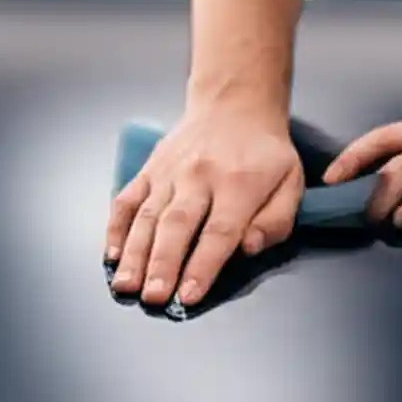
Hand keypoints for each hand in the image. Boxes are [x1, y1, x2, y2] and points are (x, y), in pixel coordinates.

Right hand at [105, 108, 302, 305]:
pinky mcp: (149, 169)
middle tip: (153, 298)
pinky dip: (116, 228)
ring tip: (126, 285)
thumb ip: (275, 221)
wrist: (234, 104)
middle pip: (177, 226)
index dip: (202, 267)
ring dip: (135, 254)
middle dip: (163, 265)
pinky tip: (111, 255)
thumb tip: (248, 247)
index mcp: (238, 184)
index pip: (218, 232)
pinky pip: (127, 199)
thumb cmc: (264, 153)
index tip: (189, 296)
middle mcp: (199, 177)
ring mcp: (169, 172)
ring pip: (148, 216)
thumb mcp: (291, 183)